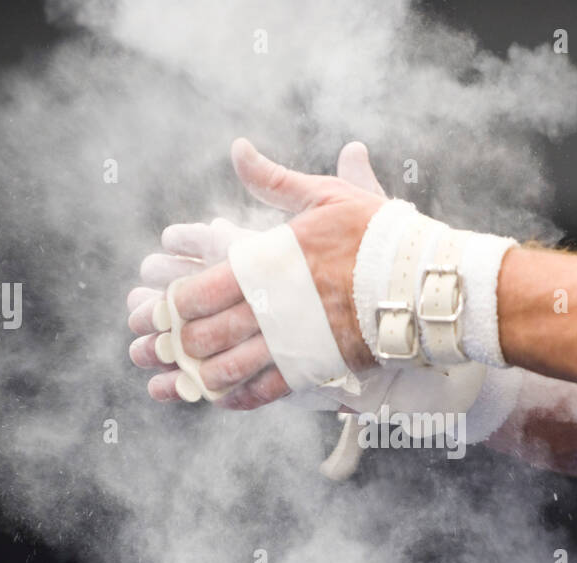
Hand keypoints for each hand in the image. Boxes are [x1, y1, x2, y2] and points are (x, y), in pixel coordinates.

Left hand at [127, 141, 385, 409]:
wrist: (424, 281)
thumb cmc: (376, 235)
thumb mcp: (325, 197)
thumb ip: (275, 182)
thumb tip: (238, 150)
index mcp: (267, 263)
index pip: (197, 291)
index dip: (167, 308)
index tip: (152, 313)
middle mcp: (272, 307)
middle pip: (205, 335)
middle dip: (174, 346)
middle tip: (157, 350)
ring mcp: (293, 341)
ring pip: (229, 369)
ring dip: (198, 377)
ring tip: (182, 380)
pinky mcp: (316, 367)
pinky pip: (266, 391)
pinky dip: (239, 398)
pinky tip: (223, 399)